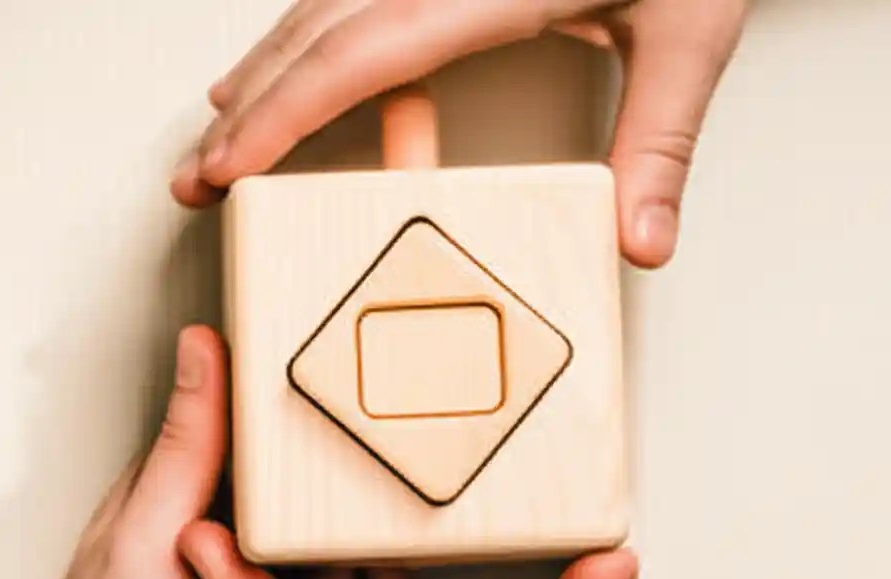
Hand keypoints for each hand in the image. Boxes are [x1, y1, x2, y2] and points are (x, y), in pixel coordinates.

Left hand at [16, 325, 466, 578]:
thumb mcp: (148, 538)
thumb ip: (184, 449)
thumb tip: (200, 347)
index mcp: (175, 498)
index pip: (236, 427)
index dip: (279, 398)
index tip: (328, 362)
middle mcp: (216, 540)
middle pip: (286, 485)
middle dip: (328, 469)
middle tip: (381, 439)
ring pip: (315, 540)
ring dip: (346, 530)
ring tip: (385, 503)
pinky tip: (373, 571)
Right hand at [170, 0, 746, 268]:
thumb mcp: (692, 32)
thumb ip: (660, 142)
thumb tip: (640, 244)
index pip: (361, 53)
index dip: (286, 110)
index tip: (230, 162)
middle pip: (318, 31)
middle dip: (250, 107)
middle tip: (198, 174)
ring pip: (321, 4)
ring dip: (266, 68)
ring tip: (222, 126)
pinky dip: (305, 34)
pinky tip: (289, 57)